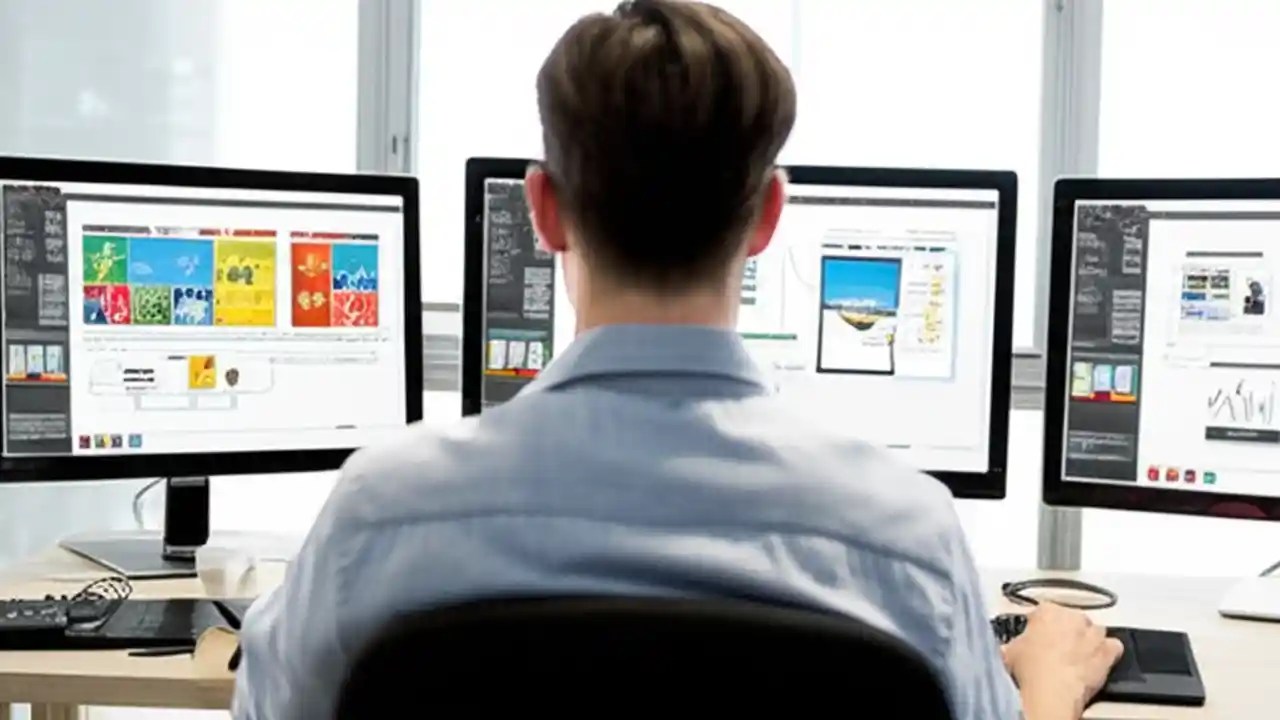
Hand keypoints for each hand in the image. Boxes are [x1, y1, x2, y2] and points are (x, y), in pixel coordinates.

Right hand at [1002, 603, 1123, 719]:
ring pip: (1095, 630)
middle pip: (1073, 619)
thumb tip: (1009, 649)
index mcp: (1047, 610)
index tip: (1037, 636)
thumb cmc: (1032, 670)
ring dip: (1088, 640)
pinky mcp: (1108, 652)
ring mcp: (1093, 633)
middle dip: (1067, 631)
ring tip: (1077, 656)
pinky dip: (1108, 652)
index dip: (1040, 625)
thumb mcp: (1010, 651)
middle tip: (1056, 649)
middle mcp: (1073, 616)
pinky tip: (1098, 661)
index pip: (1044, 611)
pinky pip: (1114, 646)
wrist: (1051, 690)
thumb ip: (1015, 643)